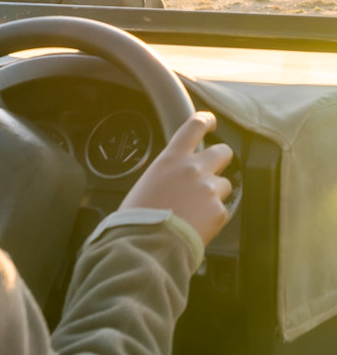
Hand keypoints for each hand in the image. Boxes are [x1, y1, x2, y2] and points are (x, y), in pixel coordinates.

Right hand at [120, 112, 232, 246]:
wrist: (148, 243)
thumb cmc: (139, 216)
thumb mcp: (148, 181)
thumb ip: (167, 173)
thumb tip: (173, 179)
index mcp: (172, 157)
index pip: (194, 126)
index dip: (206, 120)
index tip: (210, 121)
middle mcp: (194, 168)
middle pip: (223, 151)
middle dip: (221, 159)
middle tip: (213, 170)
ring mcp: (209, 189)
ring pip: (225, 183)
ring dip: (216, 192)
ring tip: (200, 208)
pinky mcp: (219, 212)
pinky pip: (223, 209)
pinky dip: (214, 217)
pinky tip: (199, 225)